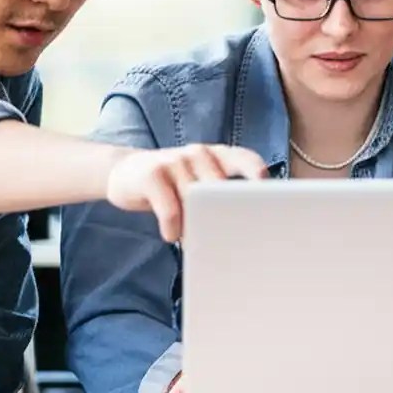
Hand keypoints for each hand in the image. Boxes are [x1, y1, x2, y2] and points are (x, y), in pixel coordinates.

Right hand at [106, 145, 267, 241]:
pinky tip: (170, 234)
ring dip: (195, 227)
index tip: (267, 193)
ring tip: (190, 238)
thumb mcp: (200, 184)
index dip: (258, 174)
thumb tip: (248, 227)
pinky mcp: (152, 174)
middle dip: (223, 216)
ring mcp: (175, 160)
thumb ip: (222, 195)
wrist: (125, 173)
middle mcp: (199, 153)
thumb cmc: (173, 185)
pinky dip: (173, 228)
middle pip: (221, 188)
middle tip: (222, 238)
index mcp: (218, 155)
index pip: (245, 159)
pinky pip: (170, 208)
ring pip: (196, 201)